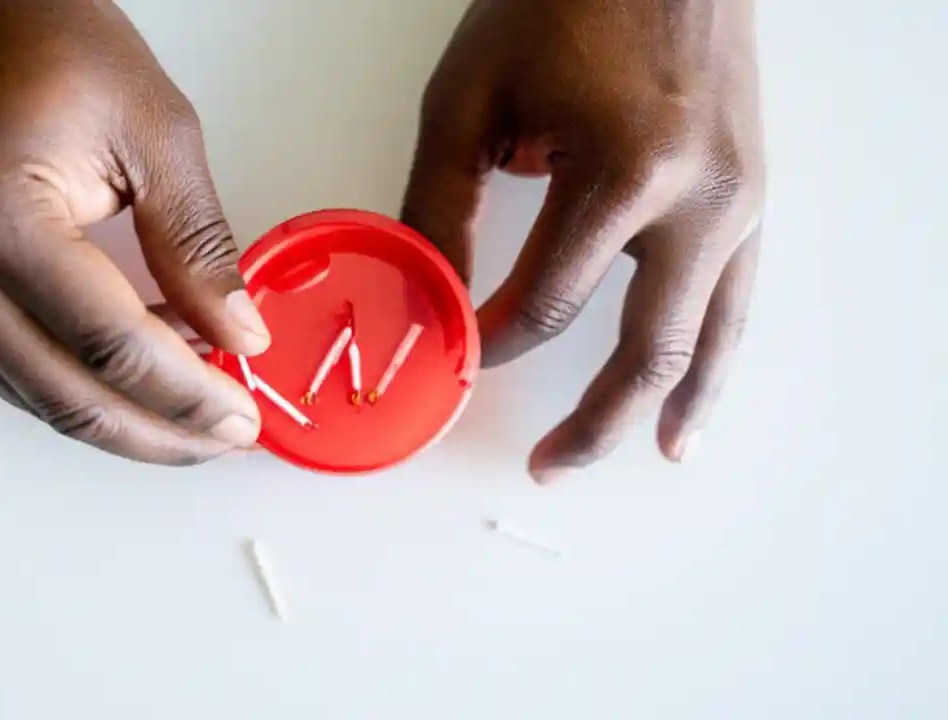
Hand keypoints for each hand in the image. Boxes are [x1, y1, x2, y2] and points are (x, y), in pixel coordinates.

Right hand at [0, 0, 268, 464]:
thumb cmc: (44, 36)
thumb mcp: (155, 129)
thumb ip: (198, 244)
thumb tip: (240, 333)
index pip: (111, 347)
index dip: (188, 394)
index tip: (243, 414)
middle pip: (65, 394)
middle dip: (157, 432)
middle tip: (223, 438)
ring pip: (33, 392)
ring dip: (119, 417)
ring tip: (192, 420)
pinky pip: (8, 361)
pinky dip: (76, 379)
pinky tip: (135, 382)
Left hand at [402, 0, 764, 479]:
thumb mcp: (472, 96)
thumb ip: (441, 204)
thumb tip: (428, 294)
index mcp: (629, 172)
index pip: (547, 304)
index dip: (492, 341)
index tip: (457, 352)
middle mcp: (702, 199)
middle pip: (644, 350)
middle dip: (591, 420)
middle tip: (547, 463)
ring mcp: (740, 200)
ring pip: (708, 337)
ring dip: (668, 407)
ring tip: (644, 456)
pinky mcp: (751, 192)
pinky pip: (735, 297)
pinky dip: (713, 356)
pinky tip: (694, 396)